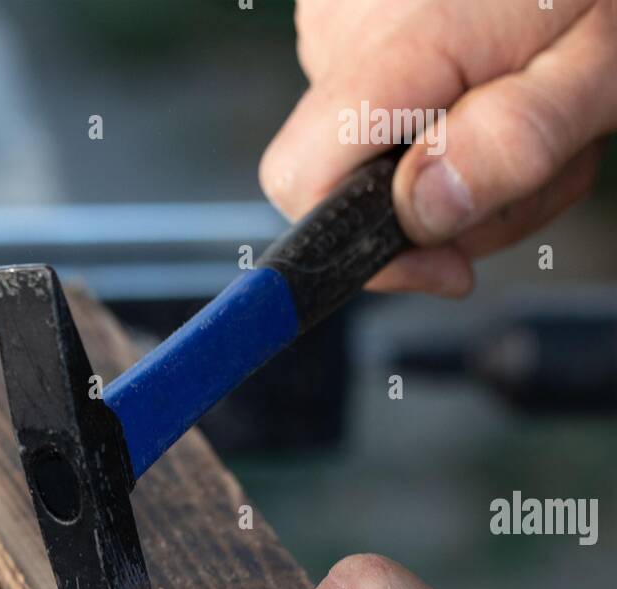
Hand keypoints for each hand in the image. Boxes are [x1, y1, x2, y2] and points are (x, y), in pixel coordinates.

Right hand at [261, 0, 616, 295]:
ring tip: (526, 107)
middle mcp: (347, 21)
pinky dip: (442, 114)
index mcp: (400, 38)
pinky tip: (493, 79)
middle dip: (444, 207)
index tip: (440, 260)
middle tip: (532, 170)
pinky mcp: (350, 6)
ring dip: (454, 162)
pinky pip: (379, 102)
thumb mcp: (593, 69)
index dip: (364, 246)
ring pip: (369, 150)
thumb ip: (512, 145)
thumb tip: (424, 212)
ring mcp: (342, 8)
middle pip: (350, 181)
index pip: (303, 184)